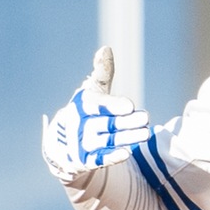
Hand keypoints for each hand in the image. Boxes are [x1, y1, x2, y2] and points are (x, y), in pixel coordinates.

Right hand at [41, 46, 151, 183]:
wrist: (63, 143)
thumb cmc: (86, 111)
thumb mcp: (93, 92)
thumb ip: (102, 73)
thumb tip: (106, 49)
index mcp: (81, 105)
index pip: (96, 104)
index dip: (113, 105)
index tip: (130, 106)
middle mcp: (79, 124)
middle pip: (105, 123)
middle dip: (126, 122)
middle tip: (146, 119)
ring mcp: (81, 143)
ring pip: (106, 141)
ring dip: (125, 138)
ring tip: (145, 134)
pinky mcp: (85, 161)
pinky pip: (99, 159)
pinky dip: (111, 156)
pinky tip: (127, 153)